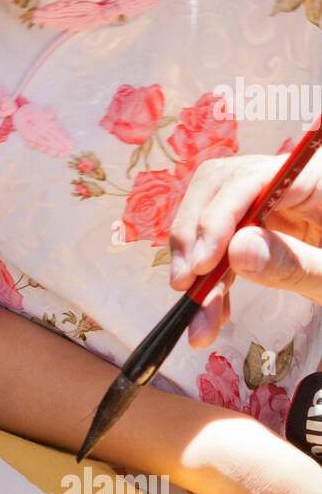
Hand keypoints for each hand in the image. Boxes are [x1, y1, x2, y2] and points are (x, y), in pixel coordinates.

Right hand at [169, 153, 321, 346]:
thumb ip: (295, 265)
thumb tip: (238, 250)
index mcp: (315, 178)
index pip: (248, 179)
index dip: (216, 219)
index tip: (201, 265)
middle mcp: (287, 182)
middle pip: (218, 189)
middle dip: (194, 238)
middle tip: (185, 286)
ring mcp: (272, 204)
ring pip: (211, 217)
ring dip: (195, 265)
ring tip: (197, 316)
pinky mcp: (264, 228)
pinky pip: (224, 244)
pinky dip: (212, 279)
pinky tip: (213, 311)